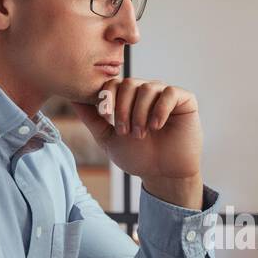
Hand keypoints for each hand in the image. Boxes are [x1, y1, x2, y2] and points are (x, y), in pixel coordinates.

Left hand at [71, 77, 202, 208]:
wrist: (163, 174)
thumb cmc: (138, 157)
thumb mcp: (108, 138)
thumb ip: (92, 118)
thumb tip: (72, 97)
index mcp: (129, 99)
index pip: (114, 83)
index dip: (108, 97)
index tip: (106, 117)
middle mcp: (147, 93)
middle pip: (130, 83)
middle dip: (123, 108)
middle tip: (125, 132)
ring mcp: (166, 95)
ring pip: (148, 88)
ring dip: (140, 113)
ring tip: (141, 133)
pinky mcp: (185, 101)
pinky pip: (170, 93)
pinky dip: (160, 109)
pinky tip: (156, 126)